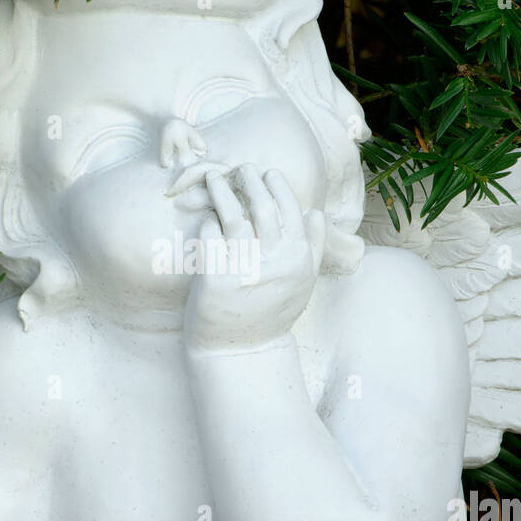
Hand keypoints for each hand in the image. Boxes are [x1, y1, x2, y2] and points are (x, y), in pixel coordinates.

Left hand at [184, 164, 324, 353]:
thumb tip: (314, 212)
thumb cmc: (271, 314)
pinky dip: (208, 220)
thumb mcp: (302, 284)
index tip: (268, 173)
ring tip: (215, 177)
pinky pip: (210, 235)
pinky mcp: (215, 277)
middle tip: (241, 168)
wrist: (242, 351)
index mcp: (298, 259)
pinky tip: (206, 215)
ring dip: (222, 190)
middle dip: (250, 179)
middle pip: (262, 205)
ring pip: (232, 214)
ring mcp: (244, 268)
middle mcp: (274, 261)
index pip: (290, 208)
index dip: (277, 185)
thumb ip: (313, 247)